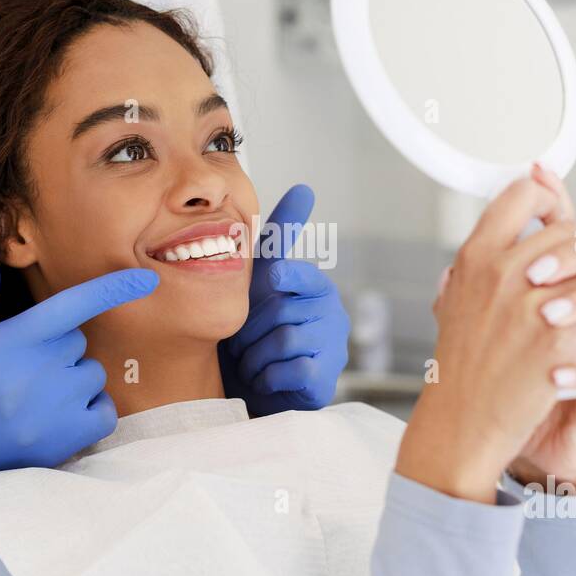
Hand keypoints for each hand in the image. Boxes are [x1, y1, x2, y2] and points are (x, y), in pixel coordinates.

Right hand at [0, 245, 157, 497]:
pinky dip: (89, 406)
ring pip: (91, 374)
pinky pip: (103, 411)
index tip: (146, 279)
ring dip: (71, 374)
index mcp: (3, 344)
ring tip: (28, 389)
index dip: (111, 289)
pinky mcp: (60, 446)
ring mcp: (49, 417)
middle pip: (77, 340)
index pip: (70, 306)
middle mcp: (31, 381)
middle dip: (56, 342)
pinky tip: (55, 409)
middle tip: (15, 361)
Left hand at [219, 184, 349, 415]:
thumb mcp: (261, 279)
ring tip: (252, 362)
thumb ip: (281, 237)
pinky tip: (266, 378)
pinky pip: (290, 369)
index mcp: (314, 285)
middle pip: (278, 310)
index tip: (268, 286)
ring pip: (283, 340)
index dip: (272, 282)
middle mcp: (331, 312)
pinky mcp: (326, 379)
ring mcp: (333, 346)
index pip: (292, 271)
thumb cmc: (257, 328)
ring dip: (254, 356)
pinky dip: (267, 377)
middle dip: (249, 330)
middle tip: (243, 343)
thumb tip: (306, 188)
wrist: (256, 386)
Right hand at [396, 176, 575, 502]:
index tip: (551, 212)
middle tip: (568, 284)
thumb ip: (476, 262)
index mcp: (475, 258)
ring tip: (573, 319)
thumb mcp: (455, 302)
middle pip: (570, 232)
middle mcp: (502, 274)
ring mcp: (531, 306)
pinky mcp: (557, 342)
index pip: (522, 194)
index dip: (546, 197)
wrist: (462, 423)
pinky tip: (574, 352)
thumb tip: (499, 225)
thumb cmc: (458, 367)